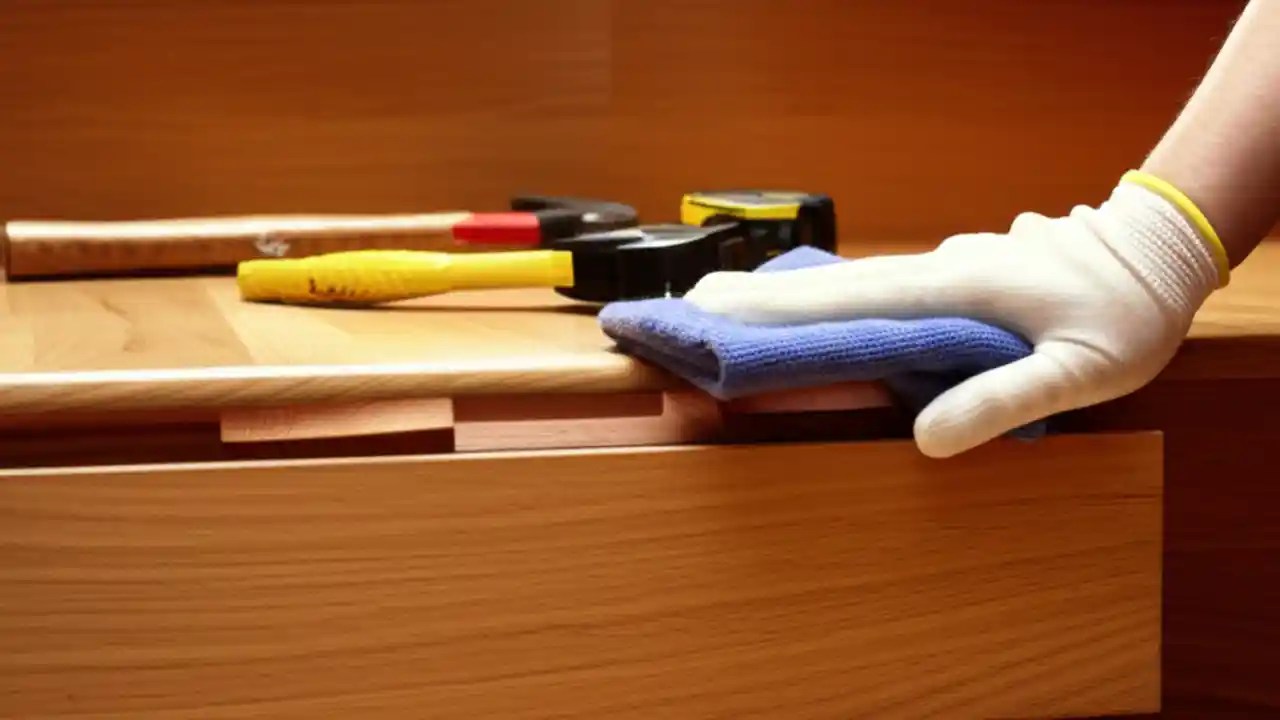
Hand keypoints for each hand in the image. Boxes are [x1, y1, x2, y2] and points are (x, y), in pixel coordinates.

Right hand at [684, 181, 1224, 457]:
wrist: (1157, 250)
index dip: (772, 312)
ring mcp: (940, 267)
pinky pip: (874, 288)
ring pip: (846, 283)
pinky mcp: (950, 275)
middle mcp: (934, 270)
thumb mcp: (1080, 369)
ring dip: (783, 300)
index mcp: (952, 289)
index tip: (707, 314)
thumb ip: (1004, 400)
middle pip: (826, 285)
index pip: (843, 300)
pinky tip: (808, 313)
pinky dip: (827, 299)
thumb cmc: (1125, 313)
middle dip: (753, 301)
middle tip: (685, 313)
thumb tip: (924, 438)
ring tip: (723, 314)